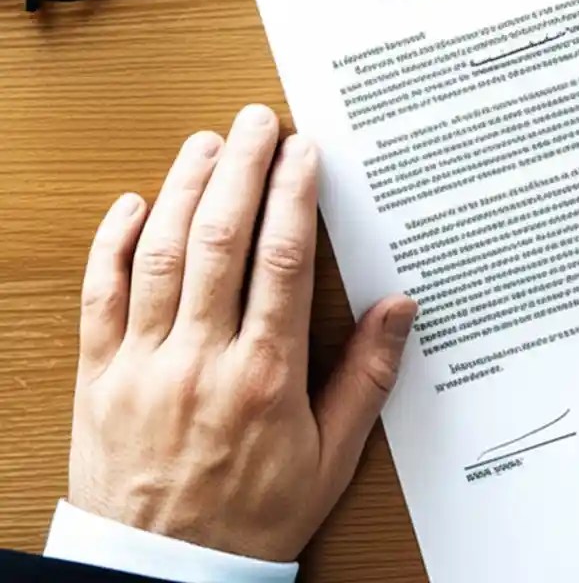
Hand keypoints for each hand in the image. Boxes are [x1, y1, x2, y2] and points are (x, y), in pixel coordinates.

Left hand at [72, 104, 417, 561]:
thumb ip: (367, 376)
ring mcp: (144, 363)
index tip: (304, 152)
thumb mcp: (334, 457)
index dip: (293, 195)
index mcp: (265, 376)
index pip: (280, 261)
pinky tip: (134, 203)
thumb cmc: (255, 515)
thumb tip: (399, 307)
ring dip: (184, 188)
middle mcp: (201, 358)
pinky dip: (113, 243)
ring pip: (161, 254)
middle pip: (221, 240)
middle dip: (242, 168)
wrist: (166, 571)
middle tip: (258, 119)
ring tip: (208, 142)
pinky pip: (100, 295)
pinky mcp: (101, 375)